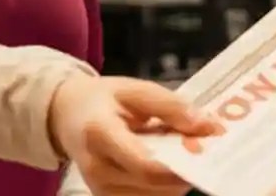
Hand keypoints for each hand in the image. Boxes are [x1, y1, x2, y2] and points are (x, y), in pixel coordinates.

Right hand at [48, 75, 217, 195]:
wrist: (66, 115)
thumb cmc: (103, 99)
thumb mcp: (135, 89)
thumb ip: (171, 106)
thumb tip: (209, 127)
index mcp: (99, 133)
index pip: (145, 164)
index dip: (179, 164)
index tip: (205, 147)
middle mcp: (96, 168)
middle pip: (153, 185)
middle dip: (185, 170)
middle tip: (203, 147)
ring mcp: (99, 188)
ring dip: (176, 179)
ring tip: (179, 151)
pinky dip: (164, 186)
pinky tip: (167, 164)